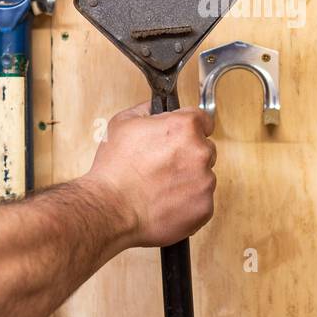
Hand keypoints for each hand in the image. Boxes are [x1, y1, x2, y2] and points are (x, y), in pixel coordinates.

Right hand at [82, 103, 216, 248]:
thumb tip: (155, 107)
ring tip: (162, 186)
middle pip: (205, 148)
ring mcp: (205, 181)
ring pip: (204, 176)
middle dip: (188, 155)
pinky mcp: (205, 207)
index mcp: (184, 128)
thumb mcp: (122, 123)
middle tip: (164, 165)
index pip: (203, 120)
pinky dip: (188, 202)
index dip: (190, 128)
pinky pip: (202, 200)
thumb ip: (147, 110)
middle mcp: (200, 152)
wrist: (111, 209)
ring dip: (189, 179)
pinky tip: (167, 202)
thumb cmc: (114, 170)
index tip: (182, 137)